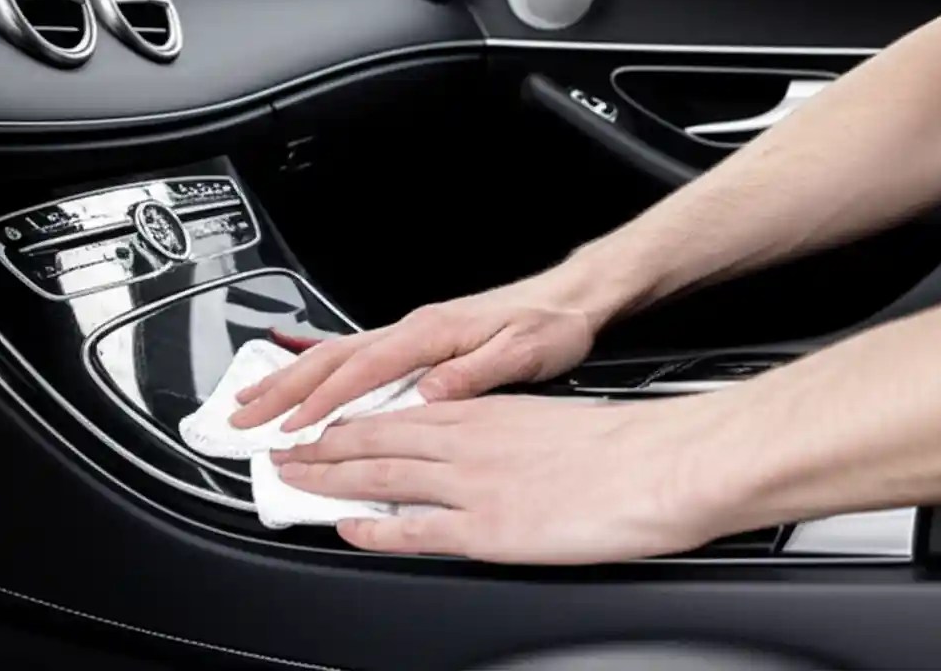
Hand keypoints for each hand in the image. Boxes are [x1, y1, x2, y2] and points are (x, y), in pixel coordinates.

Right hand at [230, 268, 614, 431]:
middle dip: (282, 387)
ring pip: (335, 354)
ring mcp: (411, 334)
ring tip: (254, 401)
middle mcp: (413, 329)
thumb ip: (472, 373)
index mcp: (430, 333)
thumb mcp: (523, 352)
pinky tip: (306, 385)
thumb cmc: (549, 325)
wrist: (569, 299)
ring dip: (291, 378)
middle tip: (243, 415)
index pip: (361, 368)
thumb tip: (428, 394)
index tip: (291, 426)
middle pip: (331, 357)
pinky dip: (320, 373)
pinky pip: (355, 357)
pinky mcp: (417, 342)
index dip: (322, 400)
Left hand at [269, 396, 740, 564]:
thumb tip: (472, 445)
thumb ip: (498, 431)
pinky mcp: (488, 528)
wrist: (658, 463)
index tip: (318, 427)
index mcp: (481, 411)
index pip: (393, 414)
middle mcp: (466, 441)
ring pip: (379, 476)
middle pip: (373, 440)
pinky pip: (415, 528)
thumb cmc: (617, 444)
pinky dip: (373, 526)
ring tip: (292, 481)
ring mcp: (472, 485)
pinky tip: (347, 526)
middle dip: (320, 448)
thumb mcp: (543, 422)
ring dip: (328, 479)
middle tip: (282, 454)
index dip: (346, 422)